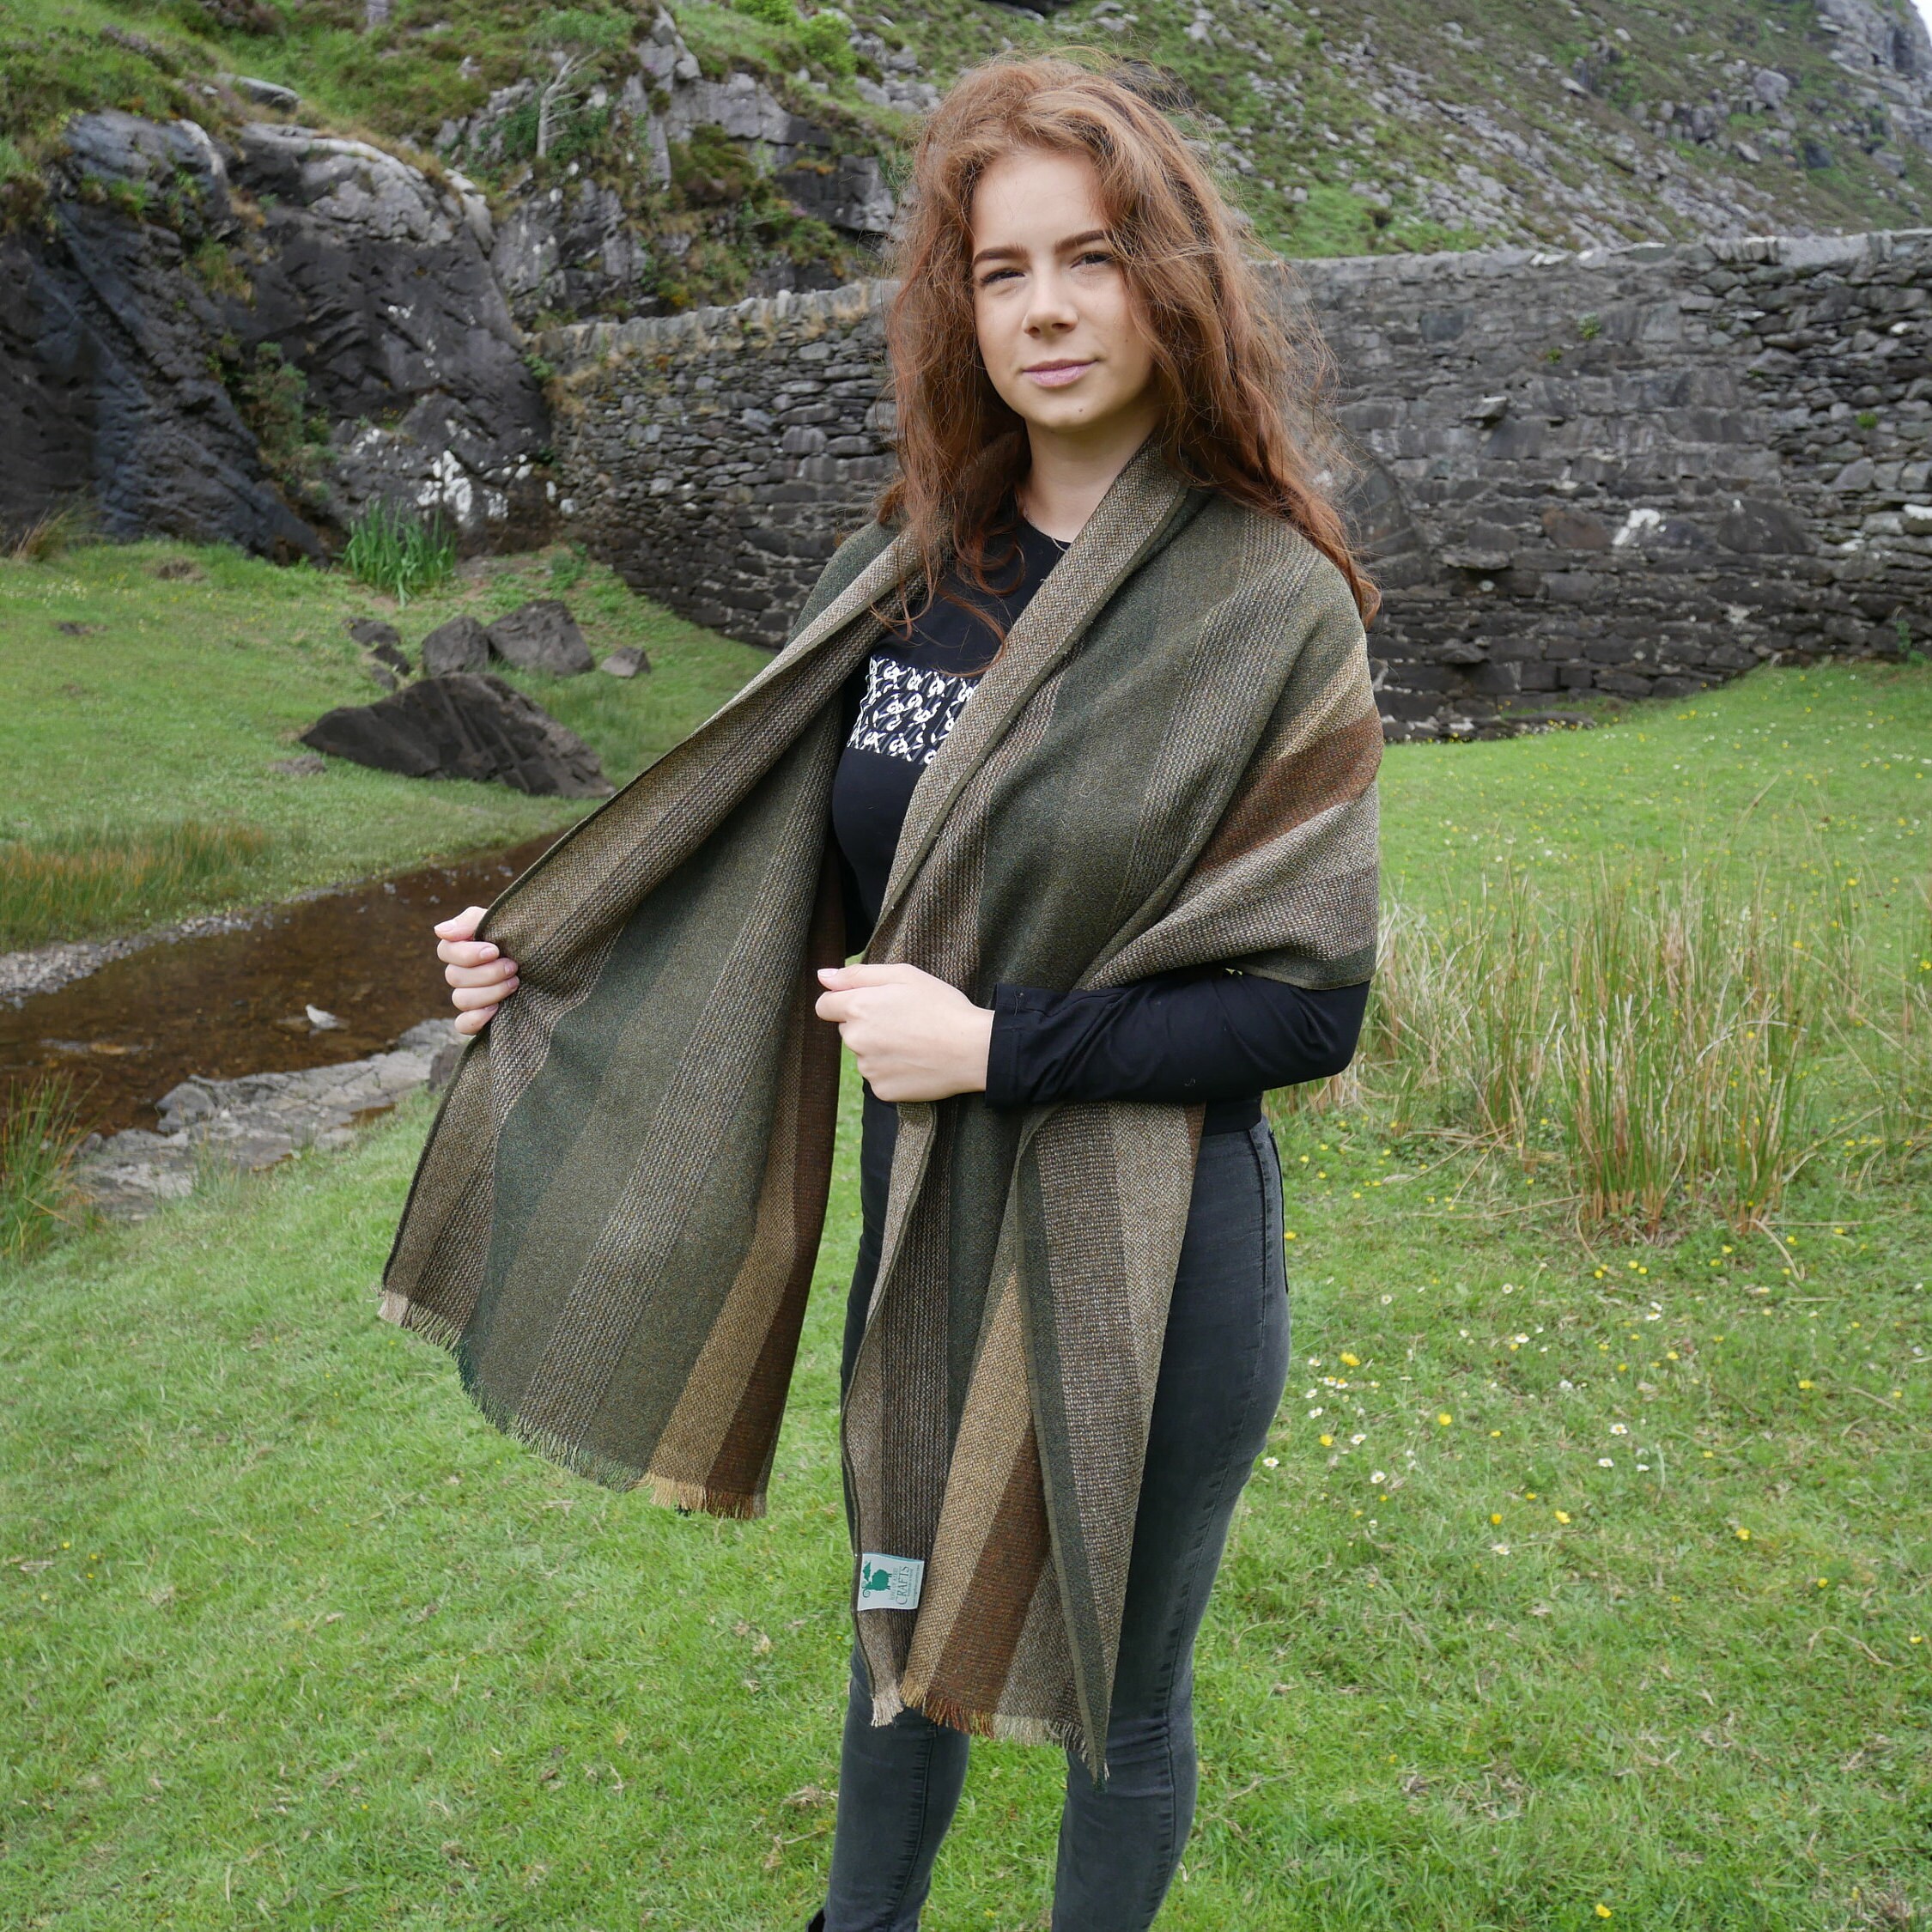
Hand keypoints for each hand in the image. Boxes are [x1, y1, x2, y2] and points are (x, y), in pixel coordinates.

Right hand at [435, 904, 519, 1036]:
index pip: (446, 951)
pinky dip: (475, 1019)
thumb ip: (471, 921)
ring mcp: (472, 997)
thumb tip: (440, 931)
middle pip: (455, 977)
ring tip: (515, 983)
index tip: (494, 950)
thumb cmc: (528, 937)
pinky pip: (463, 1025)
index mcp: (464, 948)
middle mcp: (464, 974)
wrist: (558, 960)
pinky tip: (496, 1010)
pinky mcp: (481, 1019)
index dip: (467, 954)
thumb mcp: (503, 920)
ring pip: (461, 999)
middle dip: (487, 972)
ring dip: (488, 991)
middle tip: (513, 967)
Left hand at [814, 963, 993, 1101]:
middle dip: (867, 1024)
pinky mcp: (881, 1090)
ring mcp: (867, 1069)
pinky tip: (916, 1062)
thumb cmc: (942, 1006)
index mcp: (857, 1008)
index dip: (844, 1001)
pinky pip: (878, 1077)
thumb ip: (858, 975)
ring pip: (864, 1054)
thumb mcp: (904, 975)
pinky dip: (892, 1070)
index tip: (870, 1003)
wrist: (973, 1050)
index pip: (824, 1006)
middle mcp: (855, 1040)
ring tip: (914, 1042)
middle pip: (847, 1030)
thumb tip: (823, 976)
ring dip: (880, 1048)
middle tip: (903, 1021)